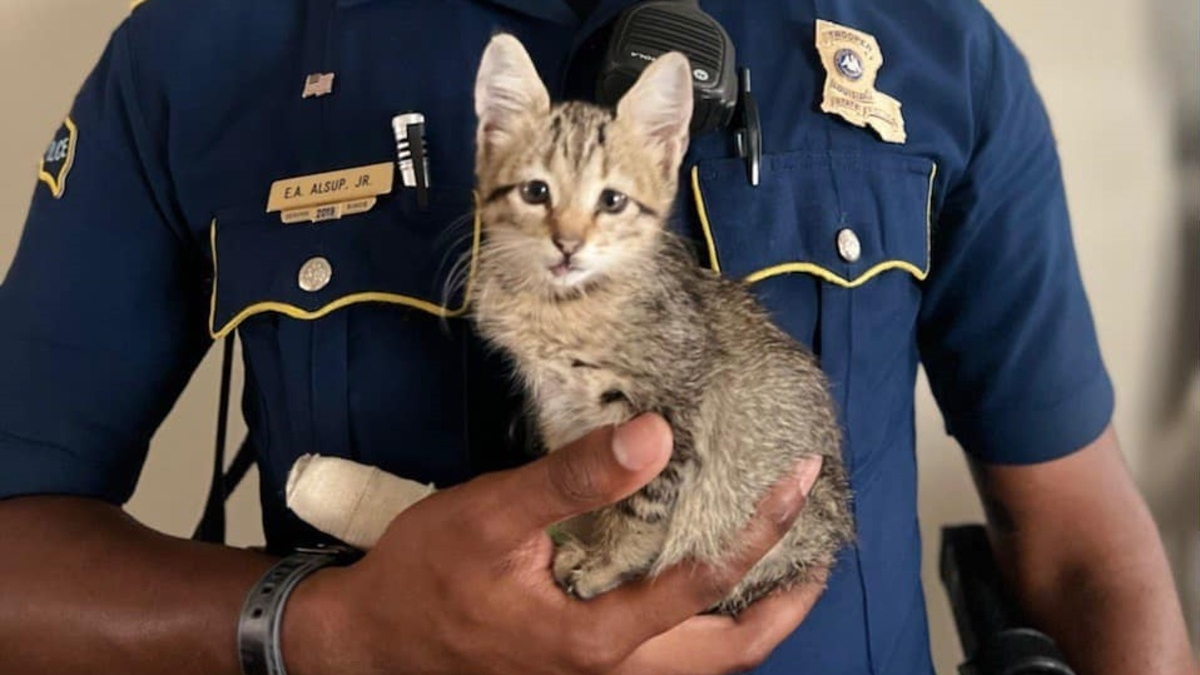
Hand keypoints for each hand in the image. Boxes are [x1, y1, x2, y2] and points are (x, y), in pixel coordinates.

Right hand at [283, 414, 823, 674]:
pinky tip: (707, 590)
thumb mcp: (491, 515)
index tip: (798, 478)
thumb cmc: (427, 575)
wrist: (371, 643)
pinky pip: (671, 662)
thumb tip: (656, 435)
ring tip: (784, 572)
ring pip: (703, 667)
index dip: (762, 529)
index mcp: (597, 640)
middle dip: (785, 602)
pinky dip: (707, 628)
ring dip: (752, 622)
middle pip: (729, 653)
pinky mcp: (583, 673)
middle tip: (822, 548)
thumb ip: (573, 479)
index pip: (706, 583)